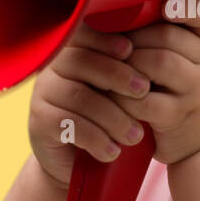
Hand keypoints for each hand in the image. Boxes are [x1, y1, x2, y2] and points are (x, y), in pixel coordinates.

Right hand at [27, 19, 151, 187]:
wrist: (81, 165)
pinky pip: (68, 125)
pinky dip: (96, 139)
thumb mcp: (123, 94)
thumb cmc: (111, 120)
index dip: (106, 40)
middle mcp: (53, 69)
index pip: (84, 35)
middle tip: (144, 90)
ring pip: (80, 96)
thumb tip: (160, 51)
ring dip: (114, 116)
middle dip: (117, 74)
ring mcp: (42, 95)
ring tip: (136, 135)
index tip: (130, 50)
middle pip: (82, 61)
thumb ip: (133, 70)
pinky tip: (112, 152)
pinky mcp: (39, 122)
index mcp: (73, 52)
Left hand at [108, 0, 199, 164]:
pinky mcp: (178, 116)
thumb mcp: (192, 59)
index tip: (165, 7)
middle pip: (168, 36)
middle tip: (108, 40)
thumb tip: (121, 7)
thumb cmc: (187, 89)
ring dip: (127, 62)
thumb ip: (171, 34)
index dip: (187, 8)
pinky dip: (121, 94)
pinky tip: (109, 92)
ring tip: (108, 64)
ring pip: (159, 63)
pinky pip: (145, 100)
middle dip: (133, 36)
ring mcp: (197, 90)